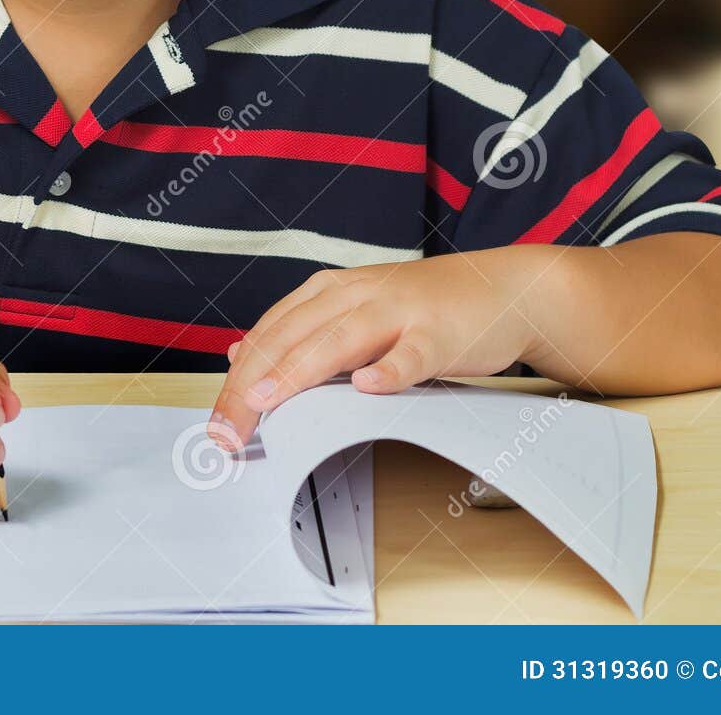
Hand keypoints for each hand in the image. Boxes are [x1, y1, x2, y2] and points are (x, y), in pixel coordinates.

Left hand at [208, 249, 543, 450]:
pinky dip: (390, 370)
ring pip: (340, 340)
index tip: (219, 425)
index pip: (269, 335)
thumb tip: (242, 357)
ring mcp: (398, 311)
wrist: (501, 288)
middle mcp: (355, 295)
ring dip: (300, 371)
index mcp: (328, 292)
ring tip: (268, 400)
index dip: (238, 380)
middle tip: (229, 432)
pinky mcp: (439, 333)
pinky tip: (370, 386)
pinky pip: (411, 354)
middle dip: (253, 387)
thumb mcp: (351, 311)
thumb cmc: (422, 309)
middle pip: (292, 339)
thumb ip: (300, 332)